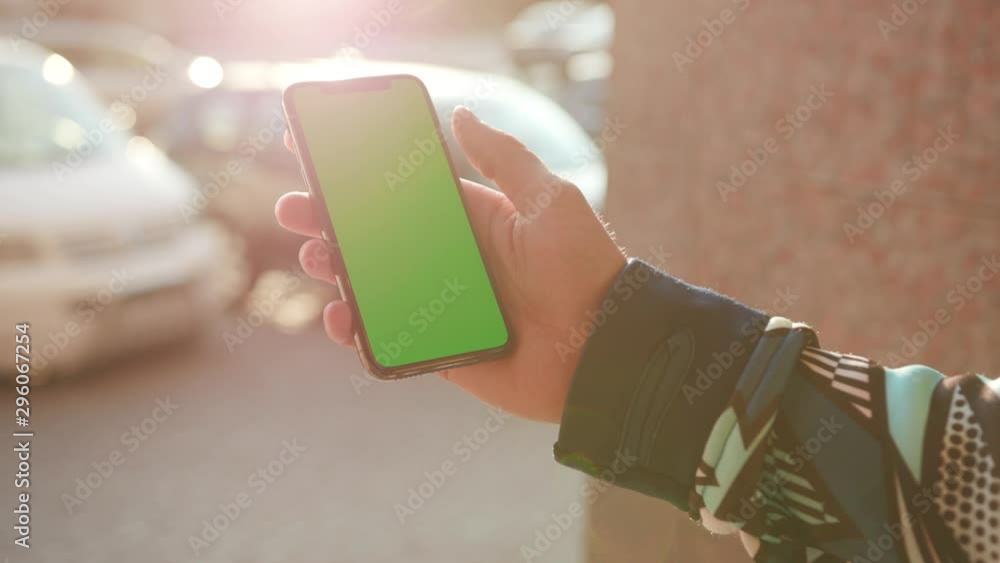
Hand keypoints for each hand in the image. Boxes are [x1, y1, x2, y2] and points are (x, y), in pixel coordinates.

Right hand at [275, 107, 625, 422]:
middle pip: (375, 239)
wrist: (602, 347)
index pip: (402, 197)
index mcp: (470, 221)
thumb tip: (461, 113)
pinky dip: (356, 329)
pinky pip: (386, 337)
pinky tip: (340, 317)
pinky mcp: (438, 349)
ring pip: (372, 285)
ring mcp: (440, 306)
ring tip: (317, 259)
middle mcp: (450, 261)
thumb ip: (504, 158)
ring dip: (336, 270)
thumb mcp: (550, 200)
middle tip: (295, 212)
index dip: (359, 182)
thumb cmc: (584, 269)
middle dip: (330, 223)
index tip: (317, 162)